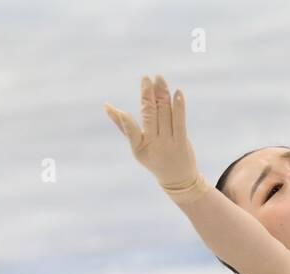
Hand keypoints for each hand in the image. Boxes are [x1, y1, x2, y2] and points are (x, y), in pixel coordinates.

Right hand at [104, 74, 208, 203]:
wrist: (177, 179)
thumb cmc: (153, 159)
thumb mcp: (136, 146)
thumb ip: (123, 126)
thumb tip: (107, 106)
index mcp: (139, 147)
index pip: (131, 132)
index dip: (125, 122)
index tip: (121, 110)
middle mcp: (154, 145)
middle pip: (150, 116)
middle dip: (147, 96)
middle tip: (146, 78)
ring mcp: (169, 143)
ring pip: (165, 114)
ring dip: (162, 94)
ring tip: (159, 78)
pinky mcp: (182, 142)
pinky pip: (180, 121)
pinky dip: (178, 106)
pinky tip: (177, 92)